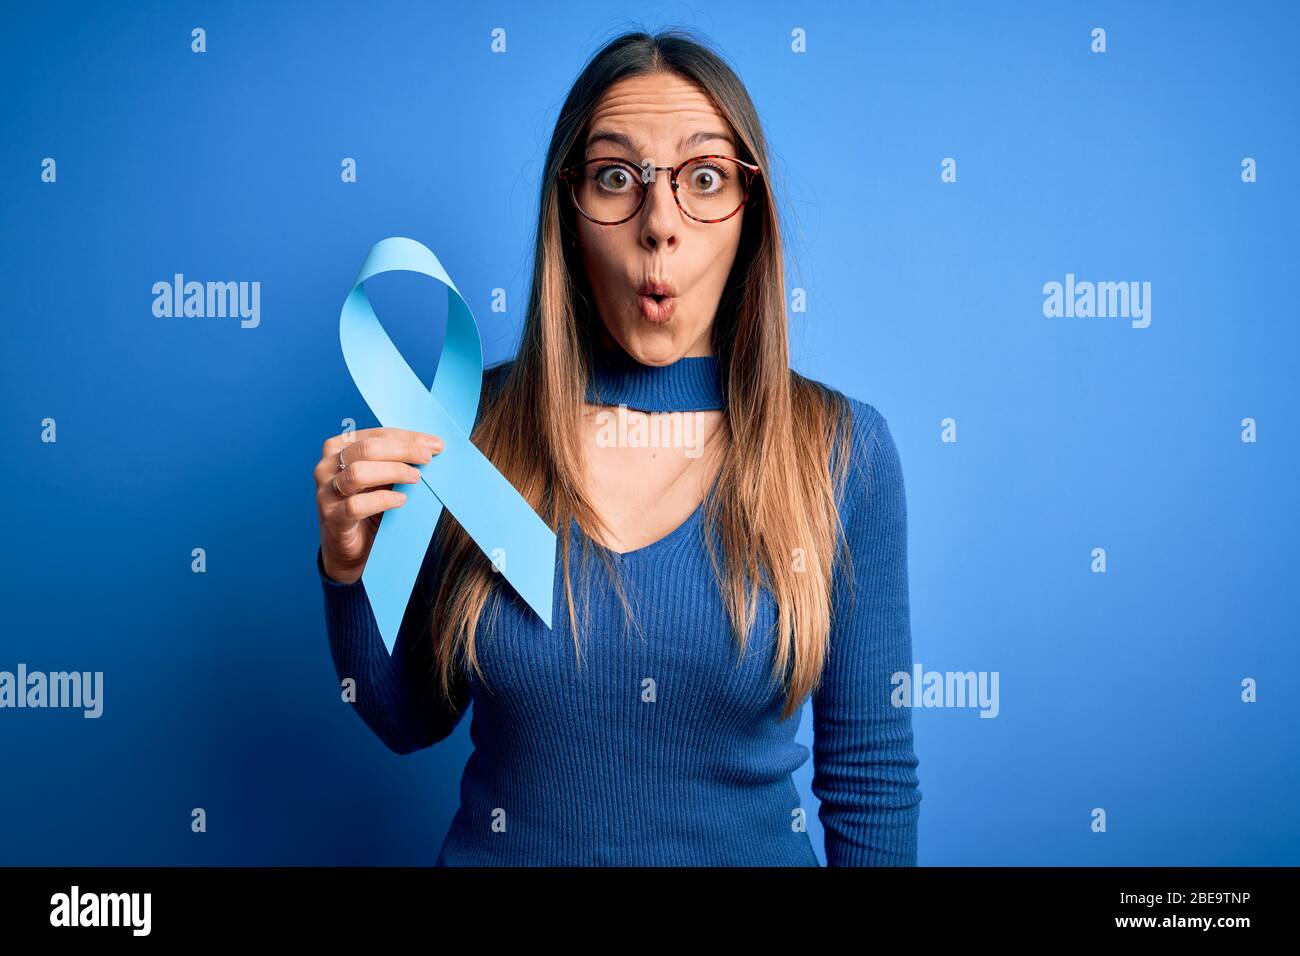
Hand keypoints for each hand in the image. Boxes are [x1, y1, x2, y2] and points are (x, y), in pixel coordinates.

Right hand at [314, 427, 443, 583]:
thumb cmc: (370, 507)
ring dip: (392, 472)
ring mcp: (326, 493)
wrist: (352, 549)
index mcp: (339, 448)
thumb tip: (432, 447)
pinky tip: (401, 500)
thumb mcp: (384, 479)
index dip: (408, 438)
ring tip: (416, 478)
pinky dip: (382, 500)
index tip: (435, 445)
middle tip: (428, 458)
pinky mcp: (332, 518)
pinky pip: (356, 505)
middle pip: (367, 449)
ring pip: (357, 473)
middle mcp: (327, 466)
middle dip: (403, 450)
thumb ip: (398, 461)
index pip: (377, 435)